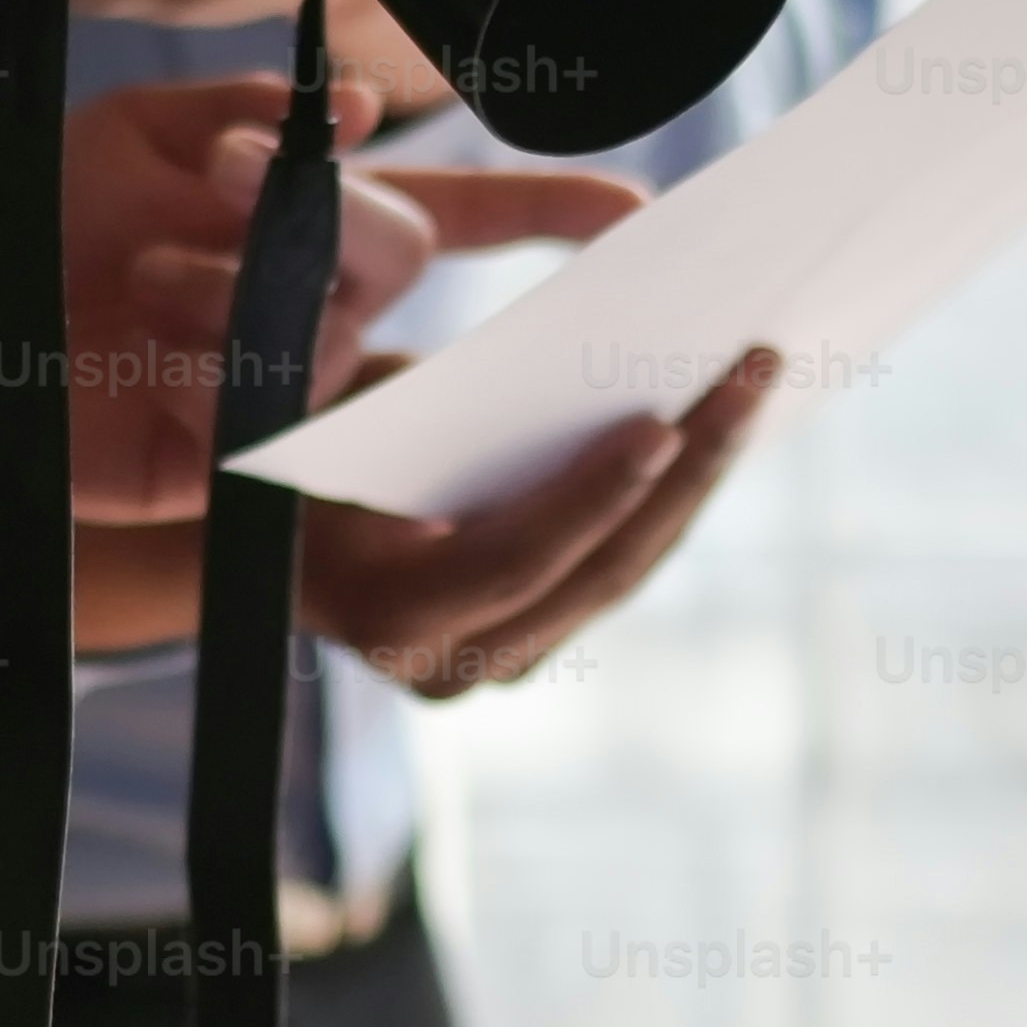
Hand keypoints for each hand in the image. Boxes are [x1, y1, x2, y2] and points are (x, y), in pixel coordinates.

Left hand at [0, 80, 653, 524]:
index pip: (463, 211)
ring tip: (141, 272)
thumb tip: (354, 110)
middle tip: (219, 167)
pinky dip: (192, 365)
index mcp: (322, 218)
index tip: (639, 212)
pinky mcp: (238, 451)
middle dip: (319, 207)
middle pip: (394, 252)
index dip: (548, 209)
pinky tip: (138, 351)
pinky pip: (257, 402)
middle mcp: (324, 301)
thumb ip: (243, 112)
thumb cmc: (52, 223)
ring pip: (320, 326)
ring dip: (225, 285)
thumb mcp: (136, 134)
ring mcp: (287, 380)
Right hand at [301, 354, 779, 696]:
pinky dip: (675, 493)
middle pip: (599, 571)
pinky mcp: (539, 640)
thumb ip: (423, 407)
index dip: (592, 498)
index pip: (512, 563)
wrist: (271, 533)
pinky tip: (723, 421)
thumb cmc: (294, 447)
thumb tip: (543, 363)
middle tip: (750, 369)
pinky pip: (623, 566)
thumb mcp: (344, 413)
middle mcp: (450, 662)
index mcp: (386, 612)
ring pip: (629, 571)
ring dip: (700, 475)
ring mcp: (502, 662)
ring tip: (755, 379)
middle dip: (686, 468)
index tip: (660, 426)